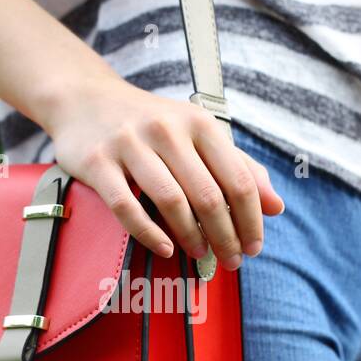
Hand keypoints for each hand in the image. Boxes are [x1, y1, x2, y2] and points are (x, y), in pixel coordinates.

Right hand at [37, 74, 283, 266]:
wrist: (85, 98)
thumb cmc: (150, 123)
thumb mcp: (197, 133)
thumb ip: (238, 166)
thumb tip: (276, 206)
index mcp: (199, 123)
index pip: (238, 179)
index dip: (251, 220)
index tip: (254, 247)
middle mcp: (166, 129)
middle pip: (208, 195)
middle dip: (225, 236)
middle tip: (231, 261)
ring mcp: (129, 144)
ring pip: (171, 201)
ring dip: (191, 236)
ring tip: (201, 255)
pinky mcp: (97, 162)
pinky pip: (127, 207)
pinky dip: (149, 233)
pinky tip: (165, 248)